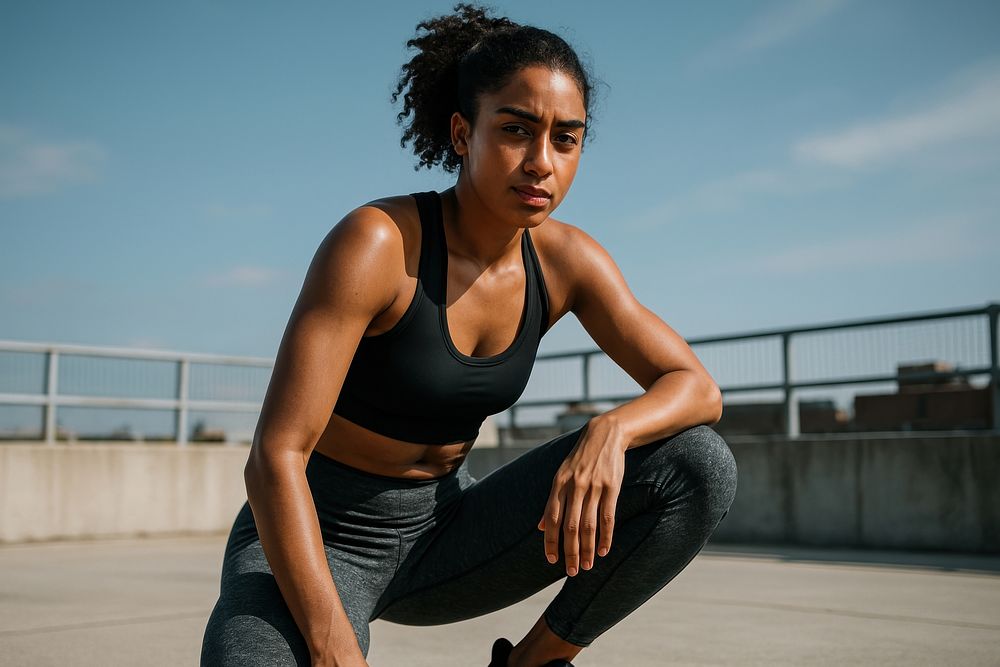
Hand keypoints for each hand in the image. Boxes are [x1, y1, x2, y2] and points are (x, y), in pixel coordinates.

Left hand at [537, 416, 627, 575]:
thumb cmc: (581, 458)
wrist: (605, 434)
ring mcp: (594, 487)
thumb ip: (552, 501)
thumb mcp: (561, 475)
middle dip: (569, 551)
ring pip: (588, 525)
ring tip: (587, 565)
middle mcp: (574, 487)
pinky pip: (607, 517)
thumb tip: (541, 527)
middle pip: (569, 526)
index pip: (552, 519)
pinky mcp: (612, 487)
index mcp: (558, 484)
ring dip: (587, 548)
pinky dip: (606, 536)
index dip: (551, 541)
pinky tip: (604, 551)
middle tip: (571, 571)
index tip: (551, 560)